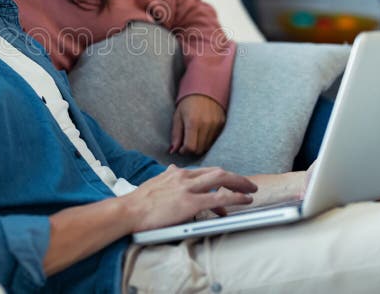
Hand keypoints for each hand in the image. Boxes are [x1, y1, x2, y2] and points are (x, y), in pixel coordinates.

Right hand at [121, 165, 256, 232]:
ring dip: (240, 185)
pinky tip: (244, 201)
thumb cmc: (139, 202)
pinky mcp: (190, 203)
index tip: (227, 184)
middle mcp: (184, 177)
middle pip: (217, 172)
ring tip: (251, 192)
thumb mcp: (155, 182)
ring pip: (222, 180)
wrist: (128, 211)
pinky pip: (219, 198)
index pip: (204, 172)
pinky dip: (235, 197)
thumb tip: (172, 168)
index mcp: (176, 173)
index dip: (220, 178)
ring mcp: (188, 189)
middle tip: (247, 184)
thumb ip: (167, 176)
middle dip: (236, 178)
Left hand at [170, 94, 225, 155]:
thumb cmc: (187, 102)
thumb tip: (172, 151)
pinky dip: (207, 140)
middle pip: (199, 149)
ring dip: (200, 146)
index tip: (181, 148)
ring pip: (207, 146)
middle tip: (186, 143)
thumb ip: (176, 135)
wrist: (205, 88)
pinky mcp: (222, 124)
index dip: (184, 151)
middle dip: (191, 150)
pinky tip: (202, 132)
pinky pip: (214, 140)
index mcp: (193, 122)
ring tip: (194, 137)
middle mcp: (206, 124)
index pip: (191, 147)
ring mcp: (216, 124)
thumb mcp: (178, 116)